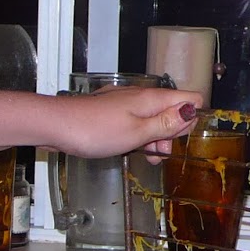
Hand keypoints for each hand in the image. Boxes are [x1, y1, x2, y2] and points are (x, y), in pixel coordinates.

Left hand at [53, 86, 202, 159]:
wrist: (57, 125)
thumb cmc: (94, 129)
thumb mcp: (138, 133)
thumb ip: (166, 124)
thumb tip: (192, 112)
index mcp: (152, 99)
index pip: (190, 99)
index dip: (190, 120)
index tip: (176, 139)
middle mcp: (141, 97)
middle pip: (173, 112)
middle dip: (170, 135)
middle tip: (156, 152)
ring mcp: (127, 103)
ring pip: (154, 119)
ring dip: (154, 139)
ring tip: (142, 154)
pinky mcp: (114, 111)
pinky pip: (137, 122)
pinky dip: (138, 136)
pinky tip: (129, 148)